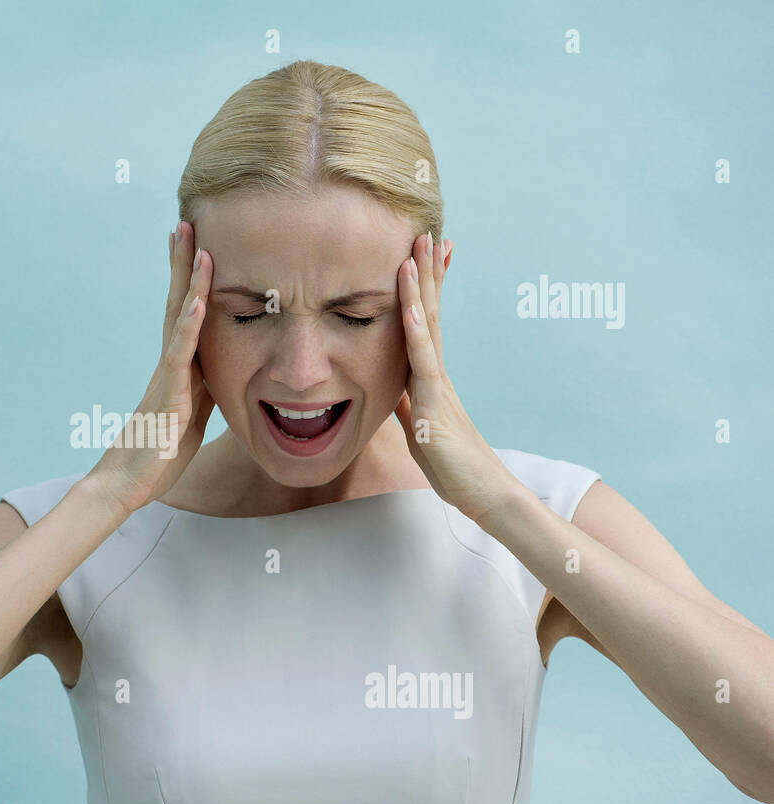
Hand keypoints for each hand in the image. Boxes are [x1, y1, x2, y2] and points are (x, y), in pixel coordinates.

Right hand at [87, 220, 216, 514]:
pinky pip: (180, 354)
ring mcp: (167, 375)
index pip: (186, 314)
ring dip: (188, 280)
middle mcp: (169, 363)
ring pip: (178, 318)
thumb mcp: (192, 416)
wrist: (127, 484)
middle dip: (183, 263)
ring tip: (194, 244)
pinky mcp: (168, 394)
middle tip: (184, 222)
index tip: (197, 244)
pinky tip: (199, 300)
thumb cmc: (157, 455)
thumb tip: (219, 374)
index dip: (192, 280)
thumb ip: (203, 389)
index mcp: (179, 368)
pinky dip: (189, 325)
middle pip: (177, 303)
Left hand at [392, 233, 522, 523]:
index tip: (421, 257)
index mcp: (431, 378)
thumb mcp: (420, 430)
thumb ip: (409, 407)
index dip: (422, 291)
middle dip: (426, 272)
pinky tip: (407, 305)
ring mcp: (438, 384)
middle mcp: (437, 373)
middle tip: (425, 232)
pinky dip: (413, 331)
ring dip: (420, 286)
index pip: (424, 324)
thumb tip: (396, 391)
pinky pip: (422, 361)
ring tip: (416, 248)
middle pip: (429, 312)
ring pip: (426, 326)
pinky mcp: (435, 403)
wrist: (484, 494)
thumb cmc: (454, 468)